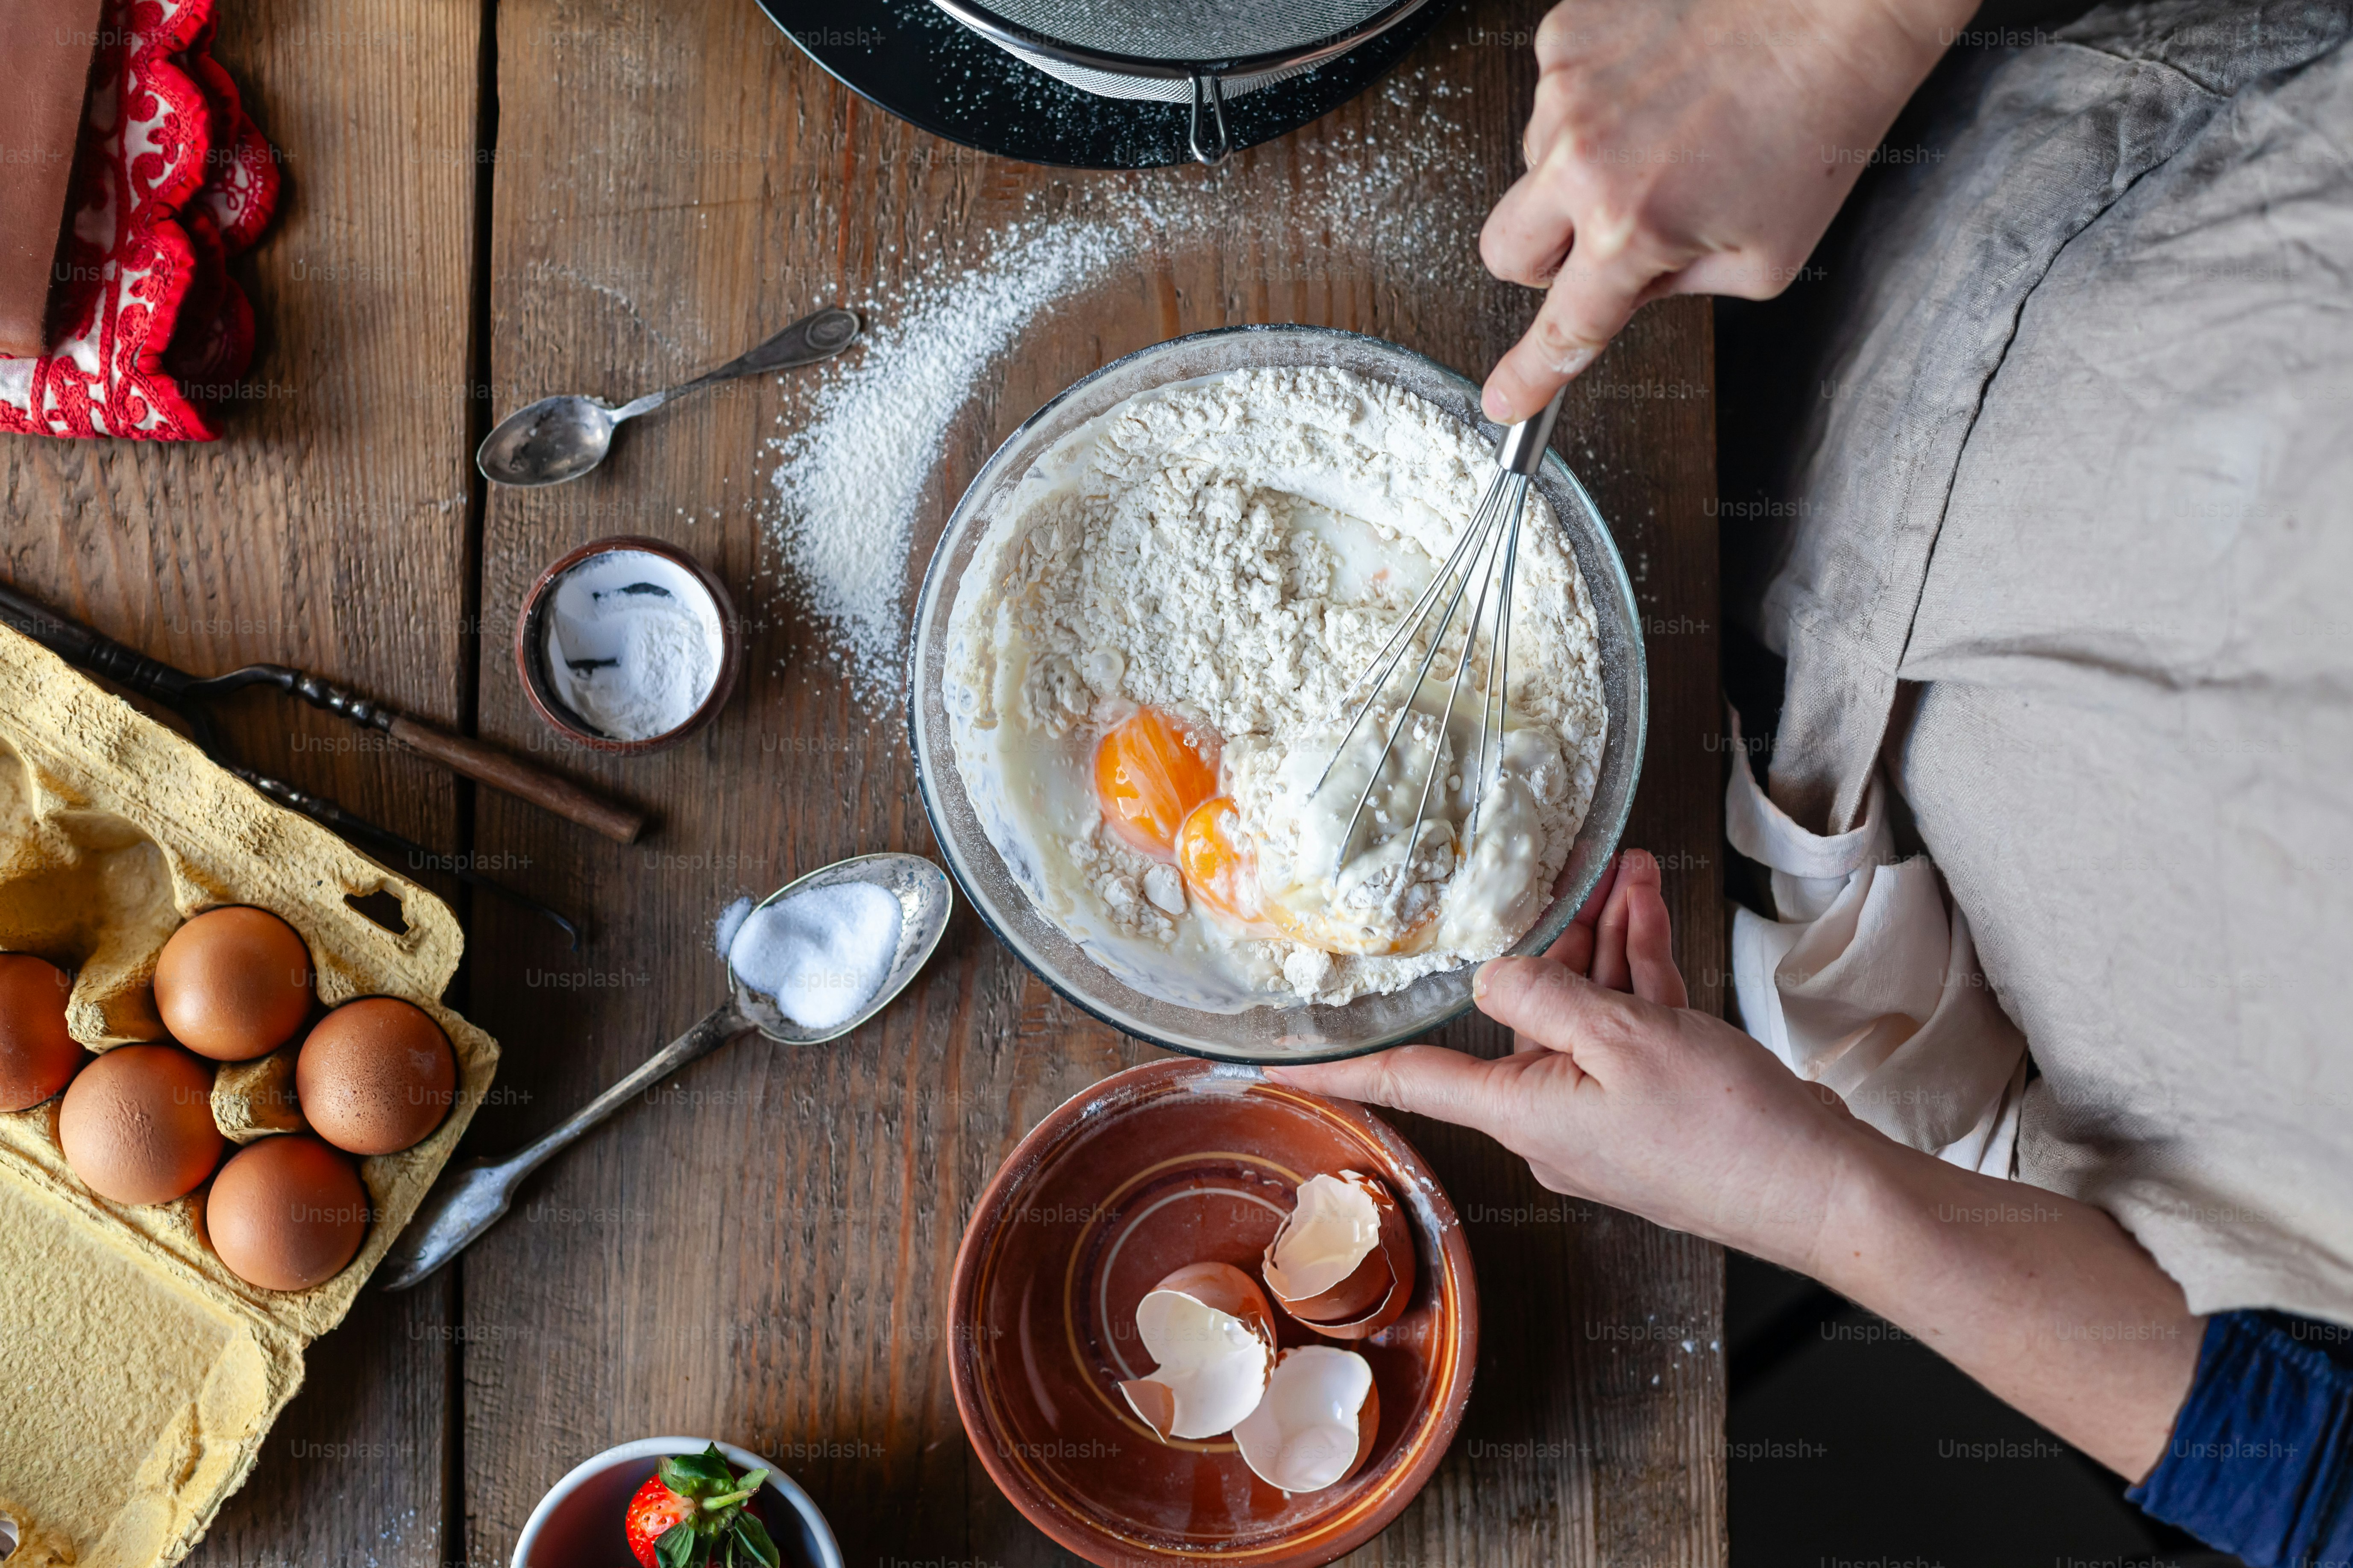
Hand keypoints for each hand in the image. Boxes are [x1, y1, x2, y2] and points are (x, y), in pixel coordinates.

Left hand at [1265, 850, 1865, 1269]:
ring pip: (1582, 1009)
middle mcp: (1551, 1115)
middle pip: (1521, 1013)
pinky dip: (1638, 970)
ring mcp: (1603, 1109)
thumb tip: (1492, 973)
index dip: (1344, 1063)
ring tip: (1629, 872)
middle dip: (1554, 938)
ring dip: (1605, 939)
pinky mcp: (1652, 1099)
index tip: (1281, 1060)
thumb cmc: (1725, 1133)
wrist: (1819, 1187)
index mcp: (1524, 1110)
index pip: (1411, 1078)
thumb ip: (1548, 995)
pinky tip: (1649, 909)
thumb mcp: (1624, 1039)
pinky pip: (1627, 1025)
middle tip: (1578, 872)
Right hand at [1479, 0, 1970, 420]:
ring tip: (1666, 131)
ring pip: (1534, 167)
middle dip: (1548, 259)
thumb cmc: (1818, 119)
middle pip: (1507, 251)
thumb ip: (1680, 289)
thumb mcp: (1766, 257)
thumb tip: (1630, 292)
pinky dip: (1593, 102)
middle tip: (1608, 236)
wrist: (1835, 6)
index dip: (1530, 374)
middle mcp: (1583, 160)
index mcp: (1633, 228)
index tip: (1507, 399)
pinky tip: (1654, 85)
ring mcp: (1566, 91)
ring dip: (1582, 167)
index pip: (1562, 325)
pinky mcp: (1566, 34)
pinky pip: (1552, 96)